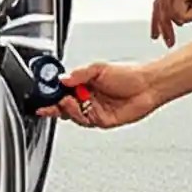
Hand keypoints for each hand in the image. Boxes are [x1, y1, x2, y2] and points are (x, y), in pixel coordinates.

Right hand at [35, 62, 160, 129]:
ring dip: (67, 109)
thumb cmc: (128, 75)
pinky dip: (78, 116)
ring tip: (67, 101)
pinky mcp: (101, 121)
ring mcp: (94, 110)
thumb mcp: (99, 68)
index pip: (63, 91)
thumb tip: (62, 79)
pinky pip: (85, 122)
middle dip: (54, 106)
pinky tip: (78, 106)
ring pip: (72, 115)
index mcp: (85, 84)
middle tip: (48, 103)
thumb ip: (79, 74)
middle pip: (64, 106)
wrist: (147, 86)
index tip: (43, 94)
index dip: (52, 94)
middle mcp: (88, 98)